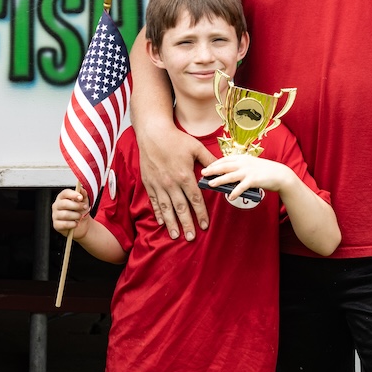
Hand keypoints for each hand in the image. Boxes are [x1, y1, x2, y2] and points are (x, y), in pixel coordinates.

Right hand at [52, 187, 89, 239]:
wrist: (82, 224)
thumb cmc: (80, 210)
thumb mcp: (84, 201)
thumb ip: (83, 194)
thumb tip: (81, 189)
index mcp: (62, 197)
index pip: (65, 193)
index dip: (73, 194)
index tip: (81, 198)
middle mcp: (56, 205)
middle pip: (64, 204)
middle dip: (76, 206)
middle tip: (84, 207)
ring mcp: (55, 215)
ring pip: (65, 214)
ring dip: (76, 216)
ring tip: (80, 216)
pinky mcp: (56, 225)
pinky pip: (65, 224)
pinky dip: (73, 224)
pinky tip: (76, 223)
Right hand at [138, 120, 214, 239]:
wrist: (153, 133)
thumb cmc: (176, 139)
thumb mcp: (196, 148)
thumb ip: (209, 161)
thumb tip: (222, 169)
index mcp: (185, 176)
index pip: (195, 200)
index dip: (201, 214)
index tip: (205, 226)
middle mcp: (171, 183)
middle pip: (181, 208)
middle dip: (187, 224)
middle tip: (191, 237)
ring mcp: (159, 184)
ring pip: (166, 208)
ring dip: (171, 223)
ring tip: (176, 235)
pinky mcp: (149, 183)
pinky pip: (154, 201)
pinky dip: (158, 213)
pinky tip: (162, 222)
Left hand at [202, 154, 290, 200]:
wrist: (280, 174)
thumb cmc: (265, 171)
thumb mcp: (251, 165)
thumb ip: (240, 168)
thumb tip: (227, 177)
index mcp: (243, 158)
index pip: (225, 159)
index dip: (215, 163)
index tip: (207, 167)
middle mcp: (244, 163)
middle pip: (224, 166)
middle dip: (212, 169)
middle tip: (203, 173)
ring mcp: (248, 171)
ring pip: (230, 176)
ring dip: (219, 180)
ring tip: (211, 184)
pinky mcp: (253, 180)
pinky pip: (241, 187)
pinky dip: (235, 192)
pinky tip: (229, 197)